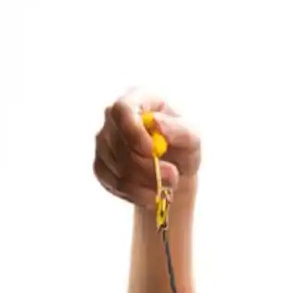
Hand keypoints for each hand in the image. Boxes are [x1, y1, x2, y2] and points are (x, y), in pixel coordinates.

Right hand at [93, 89, 200, 209]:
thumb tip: (156, 124)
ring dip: (147, 182)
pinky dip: (138, 193)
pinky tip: (153, 192)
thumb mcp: (192, 138)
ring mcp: (103, 142)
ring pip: (118, 167)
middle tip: (173, 177)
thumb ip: (179, 130)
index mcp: (138, 99)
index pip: (122, 109)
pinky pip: (114, 183)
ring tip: (169, 184)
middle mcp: (113, 117)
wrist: (174, 172)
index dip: (133, 132)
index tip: (152, 151)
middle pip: (118, 142)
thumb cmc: (182, 148)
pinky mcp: (100, 167)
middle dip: (147, 166)